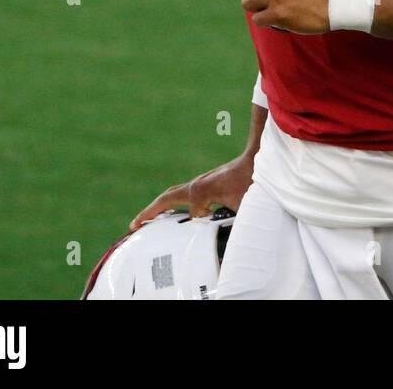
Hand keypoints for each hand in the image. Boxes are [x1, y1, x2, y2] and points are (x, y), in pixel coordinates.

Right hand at [129, 154, 254, 230]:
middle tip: (134, 225)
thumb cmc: (249, 182)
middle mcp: (196, 184)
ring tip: (150, 220)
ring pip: (174, 194)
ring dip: (161, 206)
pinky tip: (181, 213)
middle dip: (150, 211)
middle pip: (166, 198)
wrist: (258, 159)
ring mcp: (202, 182)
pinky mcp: (209, 182)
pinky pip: (185, 194)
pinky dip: (175, 202)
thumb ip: (224, 220)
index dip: (177, 224)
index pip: (179, 210)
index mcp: (198, 190)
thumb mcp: (239, 205)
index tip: (168, 234)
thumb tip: (213, 233)